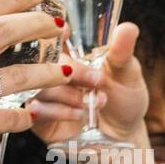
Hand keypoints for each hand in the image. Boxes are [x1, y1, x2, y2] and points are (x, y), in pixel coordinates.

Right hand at [30, 23, 148, 147]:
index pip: (46, 33)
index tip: (67, 32)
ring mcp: (40, 92)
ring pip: (38, 85)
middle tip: (99, 80)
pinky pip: (36, 109)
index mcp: (66, 52)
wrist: (124, 136)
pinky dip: (59, 111)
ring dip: (69, 93)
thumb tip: (129, 27)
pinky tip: (80, 114)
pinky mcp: (38, 117)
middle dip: (71, 70)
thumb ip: (123, 52)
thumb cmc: (124, 100)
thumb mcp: (128, 74)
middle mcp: (48, 69)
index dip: (51, 31)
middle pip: (40, 60)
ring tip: (99, 101)